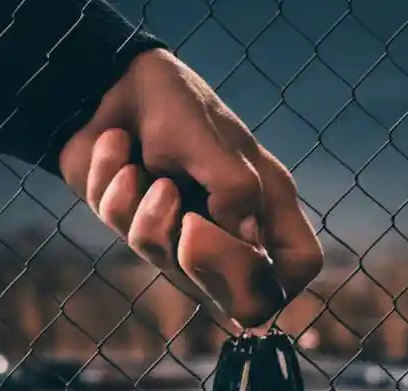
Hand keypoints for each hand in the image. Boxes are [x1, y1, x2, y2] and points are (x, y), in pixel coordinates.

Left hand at [59, 49, 322, 327]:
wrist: (112, 80)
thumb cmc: (177, 104)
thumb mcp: (215, 142)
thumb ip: (235, 191)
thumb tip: (241, 240)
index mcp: (265, 203)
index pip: (295, 269)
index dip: (272, 275)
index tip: (241, 250)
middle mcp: (227, 227)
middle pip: (232, 293)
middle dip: (202, 258)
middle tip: (190, 223)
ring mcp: (179, 233)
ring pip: (165, 263)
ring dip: (148, 211)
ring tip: (145, 170)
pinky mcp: (136, 225)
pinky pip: (122, 230)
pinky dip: (115, 187)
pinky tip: (117, 153)